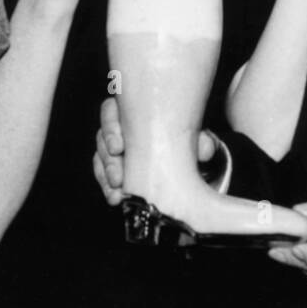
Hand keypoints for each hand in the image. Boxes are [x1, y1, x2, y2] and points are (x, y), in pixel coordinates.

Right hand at [93, 97, 218, 205]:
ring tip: (117, 194)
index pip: (111, 111)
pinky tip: (115, 198)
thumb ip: (200, 140)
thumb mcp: (194, 137)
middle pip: (102, 137)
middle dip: (108, 160)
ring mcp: (114, 146)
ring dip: (106, 177)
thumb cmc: (186, 137)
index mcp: (133, 109)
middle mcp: (120, 125)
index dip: (111, 129)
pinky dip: (108, 187)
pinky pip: (103, 174)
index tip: (118, 148)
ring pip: (100, 157)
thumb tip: (206, 148)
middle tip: (118, 178)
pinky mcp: (113, 166)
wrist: (188, 155)